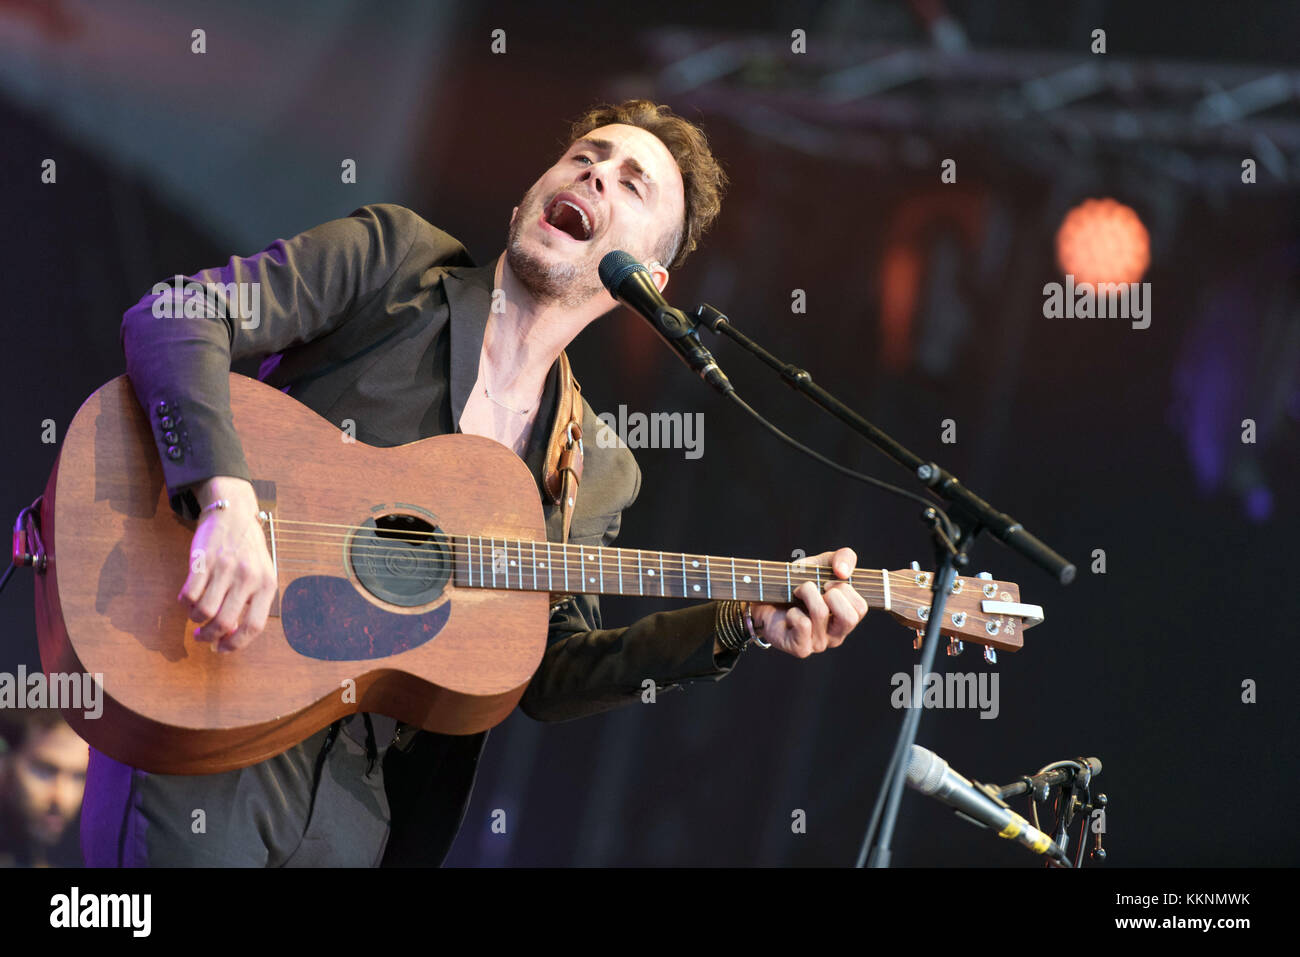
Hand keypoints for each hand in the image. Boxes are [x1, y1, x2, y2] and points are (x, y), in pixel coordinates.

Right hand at [178, 476, 276, 651]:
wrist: (234, 513)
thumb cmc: (248, 550)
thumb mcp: (260, 575)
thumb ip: (251, 602)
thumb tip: (230, 634)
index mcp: (267, 584)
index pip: (254, 626)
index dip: (235, 644)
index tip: (221, 648)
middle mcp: (248, 577)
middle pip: (224, 623)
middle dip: (209, 637)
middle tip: (202, 637)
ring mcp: (225, 568)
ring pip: (203, 611)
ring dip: (195, 620)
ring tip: (195, 616)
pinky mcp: (203, 560)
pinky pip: (188, 594)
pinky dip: (185, 603)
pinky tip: (188, 600)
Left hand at [750, 547, 867, 657]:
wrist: (765, 596)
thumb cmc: (798, 583)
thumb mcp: (823, 564)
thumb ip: (844, 558)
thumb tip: (843, 572)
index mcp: (846, 618)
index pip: (861, 608)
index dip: (845, 589)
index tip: (828, 582)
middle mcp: (836, 635)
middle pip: (849, 617)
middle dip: (830, 593)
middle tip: (816, 588)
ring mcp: (819, 644)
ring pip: (821, 613)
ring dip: (806, 592)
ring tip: (796, 593)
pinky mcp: (800, 648)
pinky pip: (803, 624)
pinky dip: (793, 610)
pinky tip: (789, 612)